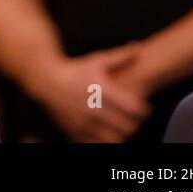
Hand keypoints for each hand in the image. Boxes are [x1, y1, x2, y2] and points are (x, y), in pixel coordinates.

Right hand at [24, 43, 151, 142]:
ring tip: (123, 127)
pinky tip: (107, 132)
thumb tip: (138, 47)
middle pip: (128, 126)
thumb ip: (120, 56)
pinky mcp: (75, 131)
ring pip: (115, 139)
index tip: (145, 108)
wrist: (47, 80)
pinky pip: (97, 143)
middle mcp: (93, 108)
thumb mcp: (97, 60)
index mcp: (102, 90)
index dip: (144, 110)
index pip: (134, 108)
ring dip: (122, 134)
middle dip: (136, 123)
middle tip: (135, 118)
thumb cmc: (76, 70)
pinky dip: (106, 141)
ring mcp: (84, 122)